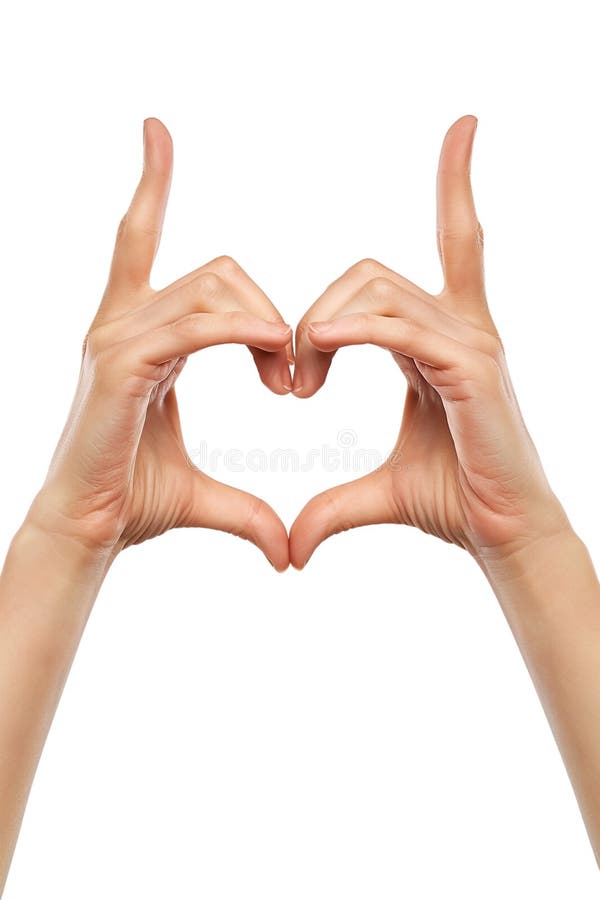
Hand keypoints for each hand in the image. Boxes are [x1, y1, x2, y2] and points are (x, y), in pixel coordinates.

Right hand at [28, 119, 292, 570]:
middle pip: (214, 271)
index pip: (143, 239)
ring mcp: (118, 338)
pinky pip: (193, 322)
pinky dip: (239, 329)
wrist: (89, 533)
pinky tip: (274, 349)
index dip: (149, 184)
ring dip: (261, 323)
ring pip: (208, 288)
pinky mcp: (123, 363)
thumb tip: (288, 552)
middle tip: (293, 371)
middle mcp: (125, 323)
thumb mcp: (204, 495)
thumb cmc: (134, 502)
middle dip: (265, 311)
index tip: (156, 132)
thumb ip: (248, 508)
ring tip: (287, 377)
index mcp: (140, 333)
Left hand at [290, 115, 568, 568]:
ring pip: (382, 289)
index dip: (459, 184)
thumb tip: (291, 547)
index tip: (465, 127)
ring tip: (297, 376)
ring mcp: (470, 343)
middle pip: (373, 273)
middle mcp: (459, 328)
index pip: (451, 244)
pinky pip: (402, 326)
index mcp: (440, 338)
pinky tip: (320, 343)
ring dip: (326, 322)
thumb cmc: (453, 504)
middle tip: (289, 373)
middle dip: (319, 311)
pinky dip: (357, 329)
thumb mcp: (378, 494)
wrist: (502, 538)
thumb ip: (332, 504)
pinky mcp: (472, 366)